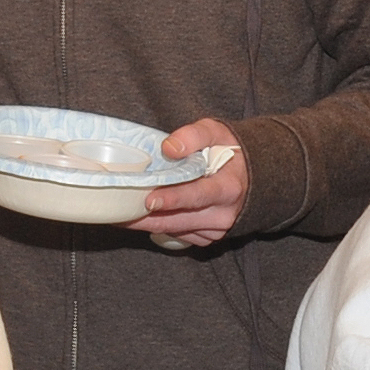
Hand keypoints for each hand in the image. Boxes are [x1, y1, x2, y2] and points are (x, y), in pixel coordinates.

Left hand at [130, 119, 246, 248]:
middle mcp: (224, 214)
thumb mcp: (216, 132)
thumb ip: (193, 135)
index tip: (149, 201)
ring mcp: (216, 229)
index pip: (198, 195)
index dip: (173, 199)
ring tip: (120, 214)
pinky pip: (178, 235)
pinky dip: (159, 226)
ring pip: (174, 231)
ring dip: (147, 224)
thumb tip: (169, 148)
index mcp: (229, 187)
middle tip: (117, 212)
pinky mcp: (208, 238)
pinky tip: (142, 216)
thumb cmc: (230, 151)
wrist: (252, 176)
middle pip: (178, 220)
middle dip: (146, 218)